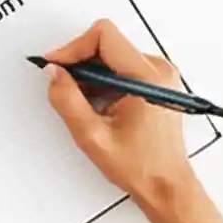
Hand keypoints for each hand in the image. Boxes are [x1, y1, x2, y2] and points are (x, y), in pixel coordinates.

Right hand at [43, 19, 197, 211]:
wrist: (167, 185)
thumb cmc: (142, 166)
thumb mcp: (93, 136)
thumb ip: (68, 100)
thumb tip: (54, 74)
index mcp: (147, 77)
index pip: (104, 36)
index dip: (73, 47)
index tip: (56, 64)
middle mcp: (158, 70)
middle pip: (107, 43)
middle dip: (80, 63)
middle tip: (64, 85)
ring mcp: (159, 75)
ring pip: (112, 55)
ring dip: (91, 75)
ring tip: (85, 105)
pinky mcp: (155, 83)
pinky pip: (121, 67)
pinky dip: (102, 82)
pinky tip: (98, 106)